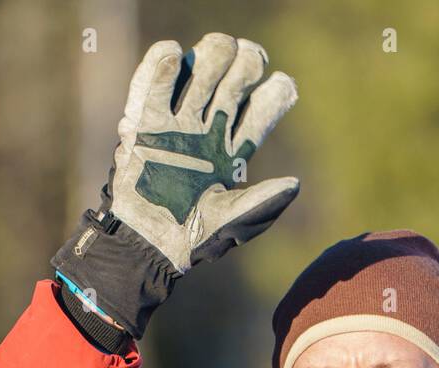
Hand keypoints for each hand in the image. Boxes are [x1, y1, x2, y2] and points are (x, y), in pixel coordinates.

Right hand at [52, 33, 298, 343]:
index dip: (275, 94)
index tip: (282, 83)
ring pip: (198, 76)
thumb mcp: (234, 222)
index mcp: (232, 152)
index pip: (260, 113)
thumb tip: (294, 184)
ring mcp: (176, 126)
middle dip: (245, 65)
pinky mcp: (143, 125)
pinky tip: (173, 53)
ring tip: (216, 51)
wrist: (147, 244)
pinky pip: (151, 86)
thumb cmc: (193, 238)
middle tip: (249, 60)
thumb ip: (264, 203)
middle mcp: (207, 132)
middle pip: (232, 84)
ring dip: (210, 55)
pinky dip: (161, 66)